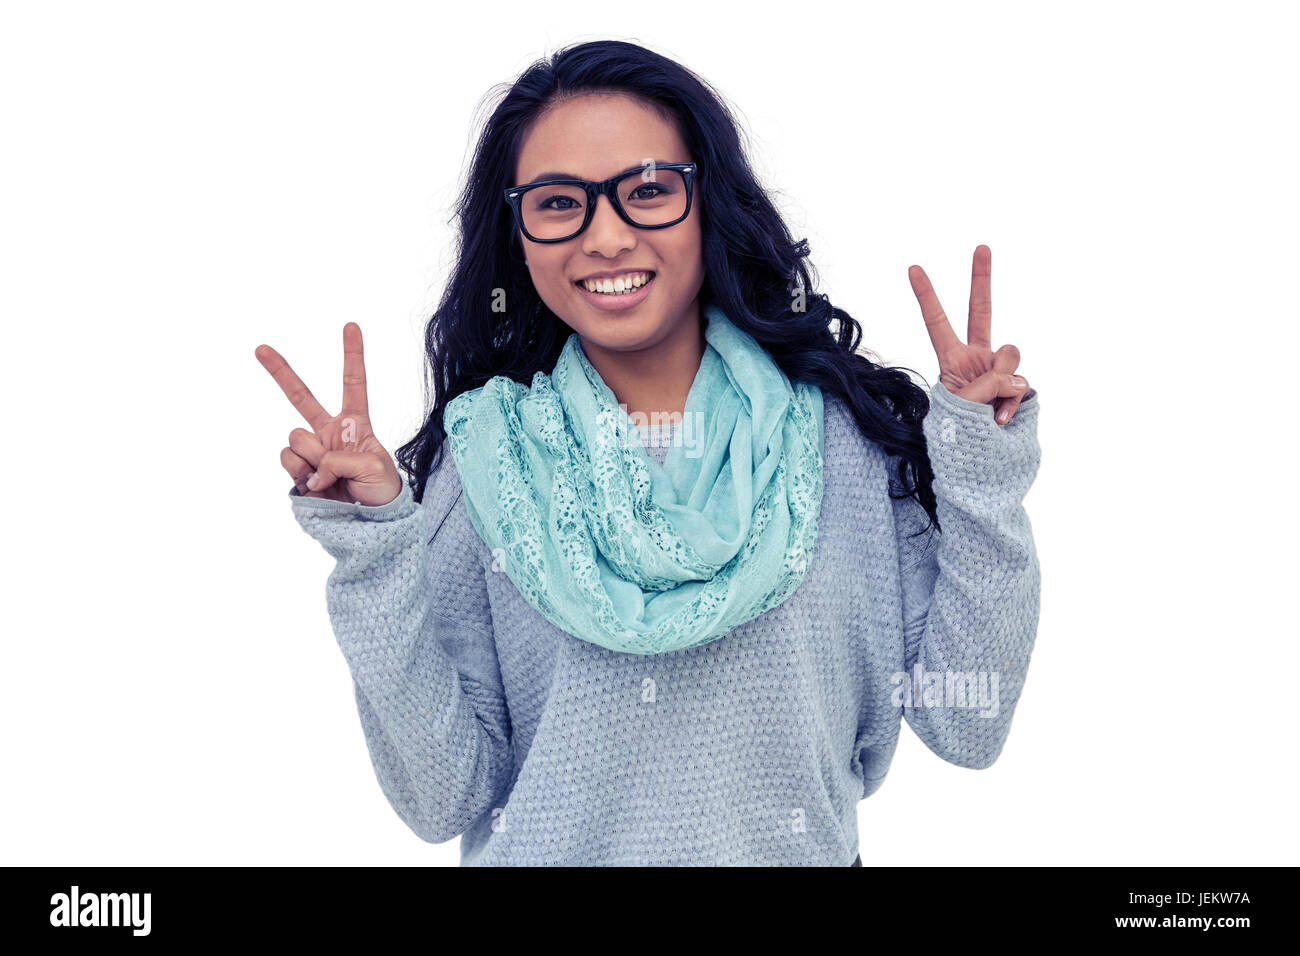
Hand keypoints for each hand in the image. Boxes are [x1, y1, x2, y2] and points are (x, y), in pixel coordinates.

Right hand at [255, 322, 402, 505]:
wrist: (369, 525)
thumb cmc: (382, 492)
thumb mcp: (375, 468)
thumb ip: (341, 460)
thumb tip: (311, 471)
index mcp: (355, 424)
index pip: (354, 384)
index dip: (352, 355)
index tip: (350, 325)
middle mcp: (329, 433)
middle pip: (301, 397)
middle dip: (280, 372)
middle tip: (260, 348)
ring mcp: (310, 452)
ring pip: (296, 438)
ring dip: (314, 459)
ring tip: (332, 479)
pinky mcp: (297, 473)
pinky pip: (288, 462)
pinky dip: (303, 475)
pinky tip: (318, 488)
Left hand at [908, 244, 1030, 424]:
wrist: (980, 459)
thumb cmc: (960, 434)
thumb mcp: (964, 407)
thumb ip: (989, 383)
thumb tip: (1016, 375)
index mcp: (951, 360)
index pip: (937, 322)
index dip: (927, 296)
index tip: (913, 267)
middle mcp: (976, 357)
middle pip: (981, 312)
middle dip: (981, 279)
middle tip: (981, 246)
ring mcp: (999, 368)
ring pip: (1011, 355)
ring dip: (1002, 383)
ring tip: (988, 411)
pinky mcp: (1018, 383)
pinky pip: (1022, 383)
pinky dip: (1012, 404)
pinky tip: (1000, 420)